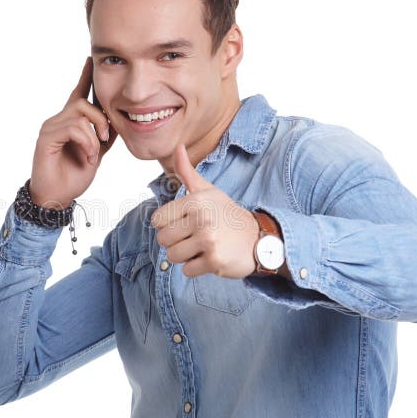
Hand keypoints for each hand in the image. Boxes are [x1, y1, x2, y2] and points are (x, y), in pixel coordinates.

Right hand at [29, 57, 117, 208]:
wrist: (58, 196)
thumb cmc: (73, 175)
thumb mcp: (97, 152)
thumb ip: (104, 135)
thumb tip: (117, 119)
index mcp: (71, 122)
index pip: (78, 93)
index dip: (85, 76)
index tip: (90, 59)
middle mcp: (58, 120)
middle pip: (83, 103)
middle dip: (102, 119)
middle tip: (106, 139)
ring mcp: (50, 128)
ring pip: (80, 115)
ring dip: (94, 136)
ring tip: (94, 154)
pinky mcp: (46, 138)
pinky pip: (73, 128)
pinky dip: (87, 143)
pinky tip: (88, 157)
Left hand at [150, 143, 259, 277]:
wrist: (259, 238)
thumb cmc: (226, 214)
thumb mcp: (208, 191)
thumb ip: (187, 171)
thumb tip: (177, 147)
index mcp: (195, 201)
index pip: (157, 220)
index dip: (168, 225)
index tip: (186, 223)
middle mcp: (201, 218)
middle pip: (163, 240)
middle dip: (176, 242)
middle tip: (196, 237)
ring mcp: (208, 240)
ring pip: (173, 256)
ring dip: (186, 256)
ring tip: (203, 247)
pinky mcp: (214, 260)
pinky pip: (187, 271)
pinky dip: (197, 268)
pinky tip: (212, 257)